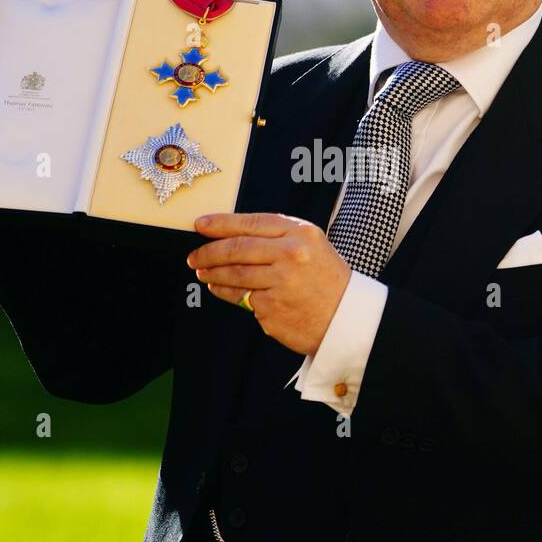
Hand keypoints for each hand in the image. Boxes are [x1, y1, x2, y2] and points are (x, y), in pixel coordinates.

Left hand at [187, 212, 352, 355]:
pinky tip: (218, 290)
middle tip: (195, 256)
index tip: (201, 225)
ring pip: (234, 274)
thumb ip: (277, 237)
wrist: (347, 317)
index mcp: (300, 234)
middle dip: (209, 252)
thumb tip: (231, 234)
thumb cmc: (326, 280)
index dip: (221, 223)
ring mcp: (280, 283)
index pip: (251, 223)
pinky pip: (240, 298)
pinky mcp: (271, 308)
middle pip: (237, 249)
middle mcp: (290, 255)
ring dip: (212, 273)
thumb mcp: (311, 246)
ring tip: (202, 272)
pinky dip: (224, 293)